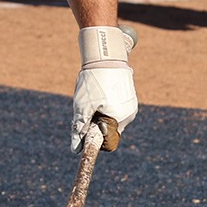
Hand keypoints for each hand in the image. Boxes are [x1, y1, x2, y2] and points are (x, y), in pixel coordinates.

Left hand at [72, 25, 136, 151]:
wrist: (106, 57)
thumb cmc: (92, 82)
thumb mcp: (82, 106)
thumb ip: (80, 128)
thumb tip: (76, 148)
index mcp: (118, 119)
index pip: (108, 143)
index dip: (95, 139)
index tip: (86, 132)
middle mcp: (129, 115)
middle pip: (111, 131)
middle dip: (98, 126)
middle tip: (88, 109)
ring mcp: (131, 107)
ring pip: (114, 120)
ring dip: (103, 115)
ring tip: (96, 97)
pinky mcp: (130, 99)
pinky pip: (118, 110)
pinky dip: (108, 107)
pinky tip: (102, 93)